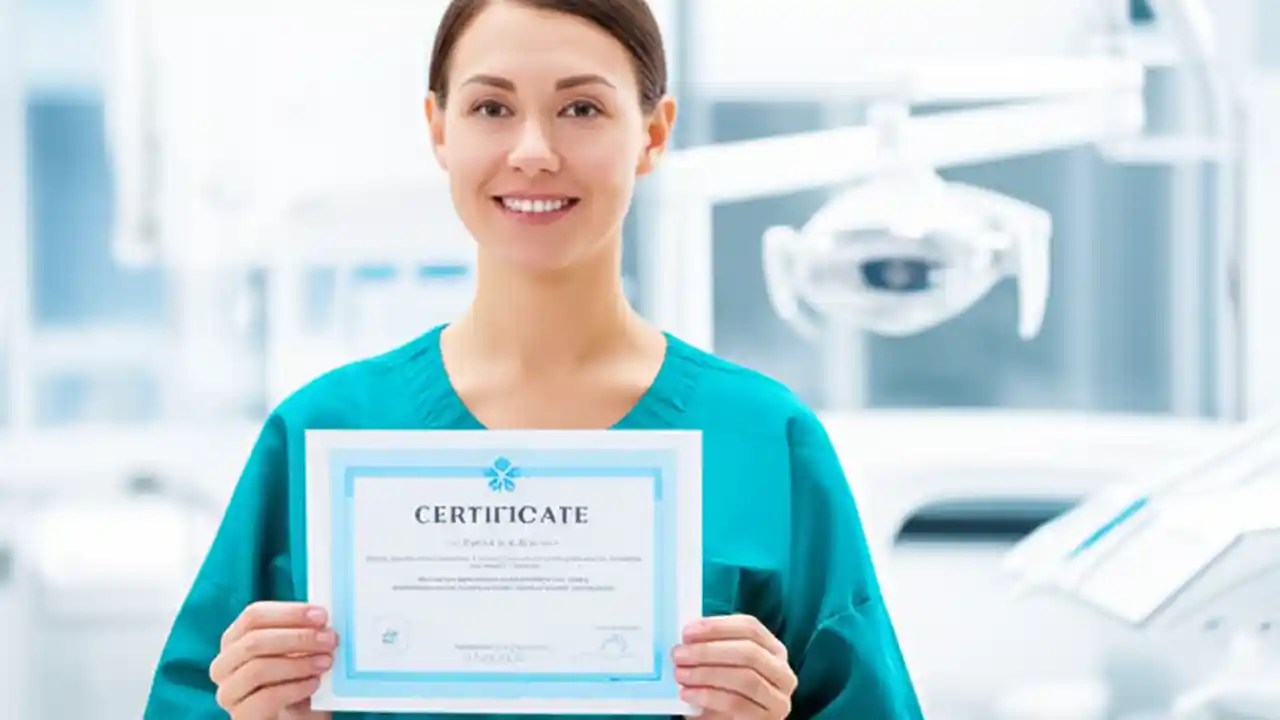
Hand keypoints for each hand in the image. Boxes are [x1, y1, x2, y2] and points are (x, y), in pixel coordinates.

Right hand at [209, 601, 337, 719]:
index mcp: (235, 640)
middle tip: (329, 639)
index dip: (289, 613)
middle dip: (298, 638)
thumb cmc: (296, 681)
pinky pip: (265, 699)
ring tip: (325, 662)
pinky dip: (295, 688)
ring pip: (257, 669)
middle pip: (254, 641)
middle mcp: (224, 665)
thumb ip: (304, 633)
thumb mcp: (298, 653)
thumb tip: (323, 620)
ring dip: (298, 663)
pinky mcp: (241, 717)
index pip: (253, 616)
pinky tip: (314, 684)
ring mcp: (229, 693)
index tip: (322, 616)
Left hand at [673, 614, 797, 718]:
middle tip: (679, 654)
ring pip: (745, 678)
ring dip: (706, 673)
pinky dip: (708, 696)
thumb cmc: (723, 691)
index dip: (718, 627)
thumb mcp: (722, 666)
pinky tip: (688, 694)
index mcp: (773, 650)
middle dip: (708, 651)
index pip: (750, 627)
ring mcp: (778, 699)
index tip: (687, 632)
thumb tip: (688, 638)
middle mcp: (783, 673)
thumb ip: (711, 648)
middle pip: (749, 652)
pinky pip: (736, 704)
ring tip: (680, 674)